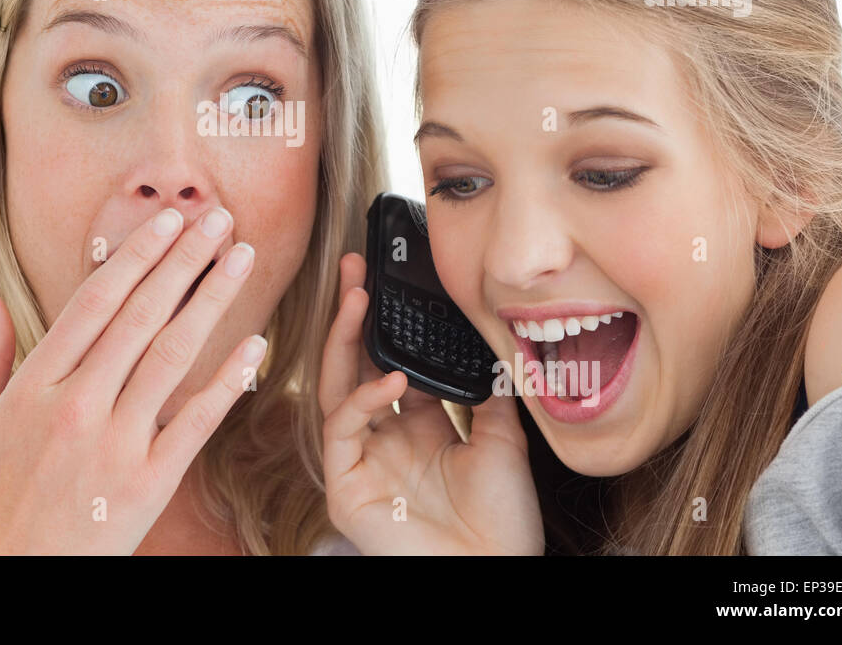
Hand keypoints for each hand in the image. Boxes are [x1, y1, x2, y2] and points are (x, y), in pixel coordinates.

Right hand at [0, 206, 263, 553]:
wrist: (2, 582)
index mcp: (34, 386)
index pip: (94, 301)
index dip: (136, 255)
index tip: (166, 220)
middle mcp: (77, 406)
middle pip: (140, 316)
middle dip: (184, 260)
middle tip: (218, 219)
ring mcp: (115, 445)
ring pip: (172, 356)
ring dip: (211, 300)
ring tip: (241, 259)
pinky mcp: (147, 484)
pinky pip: (194, 423)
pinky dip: (226, 382)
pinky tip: (254, 346)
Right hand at [318, 252, 543, 554]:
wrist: (497, 574)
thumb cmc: (502, 523)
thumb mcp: (503, 440)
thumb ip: (487, 392)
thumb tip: (489, 340)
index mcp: (418, 428)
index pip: (391, 362)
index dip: (388, 324)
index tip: (392, 279)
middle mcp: (383, 440)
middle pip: (355, 365)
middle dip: (352, 314)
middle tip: (355, 267)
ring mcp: (361, 462)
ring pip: (338, 387)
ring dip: (344, 339)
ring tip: (357, 297)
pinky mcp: (346, 487)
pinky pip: (341, 431)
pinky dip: (362, 401)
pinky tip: (393, 381)